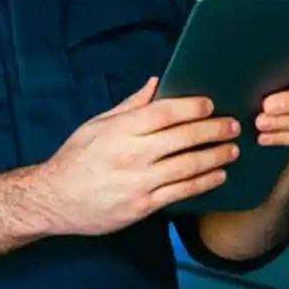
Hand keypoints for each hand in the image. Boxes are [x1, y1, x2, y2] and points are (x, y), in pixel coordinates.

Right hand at [35, 77, 240, 236]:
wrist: (55, 199)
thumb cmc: (75, 158)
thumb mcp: (97, 124)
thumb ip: (130, 105)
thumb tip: (156, 82)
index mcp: (120, 129)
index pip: (165, 112)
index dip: (192, 106)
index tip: (210, 104)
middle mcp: (132, 154)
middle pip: (183, 138)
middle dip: (213, 130)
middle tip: (233, 125)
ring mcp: (139, 182)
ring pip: (188, 166)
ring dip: (216, 156)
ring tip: (233, 149)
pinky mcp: (143, 205)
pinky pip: (181, 191)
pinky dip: (204, 182)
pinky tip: (218, 175)